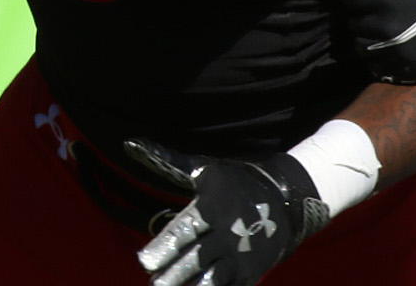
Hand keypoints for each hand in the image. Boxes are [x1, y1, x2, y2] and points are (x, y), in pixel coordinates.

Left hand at [127, 139, 327, 285]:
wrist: (286, 201)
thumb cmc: (235, 183)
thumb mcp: (204, 169)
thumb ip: (166, 162)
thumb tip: (128, 144)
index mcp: (213, 208)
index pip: (185, 230)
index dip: (165, 246)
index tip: (144, 261)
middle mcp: (228, 235)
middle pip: (196, 260)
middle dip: (175, 274)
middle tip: (154, 284)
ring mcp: (241, 258)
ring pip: (213, 280)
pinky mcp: (250, 274)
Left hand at [344, 0, 415, 83]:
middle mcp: (386, 27)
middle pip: (354, 23)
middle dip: (360, 16)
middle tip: (373, 12)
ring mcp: (397, 52)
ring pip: (361, 47)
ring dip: (366, 38)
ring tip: (380, 30)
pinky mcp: (409, 70)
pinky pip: (378, 67)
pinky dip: (378, 57)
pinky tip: (390, 47)